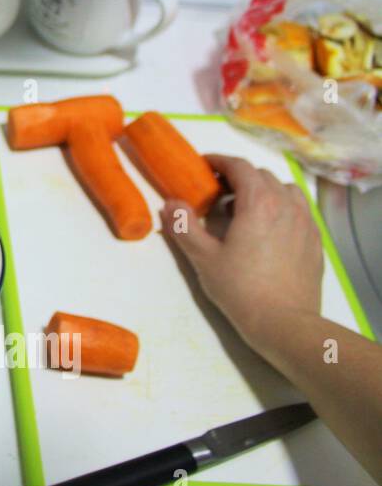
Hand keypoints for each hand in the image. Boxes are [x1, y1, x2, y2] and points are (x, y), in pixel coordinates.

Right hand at [161, 154, 323, 352]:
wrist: (285, 323)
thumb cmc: (241, 289)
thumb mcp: (202, 258)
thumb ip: (184, 227)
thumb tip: (170, 204)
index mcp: (259, 203)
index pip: (240, 167)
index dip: (220, 161)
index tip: (204, 166)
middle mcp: (287, 205)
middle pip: (263, 176)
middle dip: (239, 177)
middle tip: (218, 193)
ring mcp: (305, 223)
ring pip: (286, 190)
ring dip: (265, 190)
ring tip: (247, 209)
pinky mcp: (315, 241)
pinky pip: (300, 211)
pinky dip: (282, 208)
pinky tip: (269, 230)